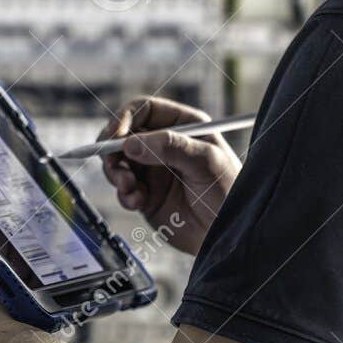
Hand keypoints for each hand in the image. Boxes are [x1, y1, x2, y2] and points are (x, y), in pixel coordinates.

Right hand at [99, 96, 240, 254]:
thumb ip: (171, 148)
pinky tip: (138, 203)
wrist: (230, 233)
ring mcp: (153, 169)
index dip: (123, 119)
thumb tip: (131, 144)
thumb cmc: (229, 193)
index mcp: (183, 125)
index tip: (114, 138)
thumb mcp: (206, 163)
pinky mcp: (146, 194)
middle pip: (123, 135)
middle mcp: (164, 143)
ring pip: (118, 162)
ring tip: (130, 190)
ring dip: (116, 175)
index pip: (143, 109)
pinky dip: (124, 194)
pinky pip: (123, 188)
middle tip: (114, 168)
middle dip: (113, 151)